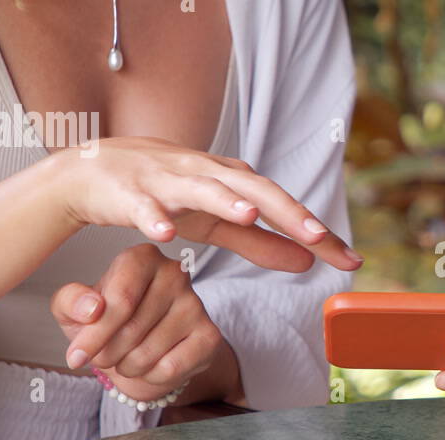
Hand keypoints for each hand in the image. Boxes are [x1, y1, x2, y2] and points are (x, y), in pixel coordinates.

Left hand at [50, 244, 238, 402]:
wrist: (143, 342)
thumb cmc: (107, 320)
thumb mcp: (75, 309)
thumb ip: (71, 302)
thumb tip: (92, 308)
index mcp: (141, 258)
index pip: (120, 300)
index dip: (94, 336)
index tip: (75, 357)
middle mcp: (175, 274)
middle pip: (131, 329)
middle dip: (106, 354)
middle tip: (102, 357)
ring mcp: (196, 304)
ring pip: (147, 354)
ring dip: (127, 367)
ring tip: (126, 359)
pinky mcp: (210, 335)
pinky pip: (170, 368)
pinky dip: (151, 376)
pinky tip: (150, 366)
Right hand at [53, 137, 362, 273]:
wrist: (92, 173)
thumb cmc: (165, 195)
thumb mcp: (217, 224)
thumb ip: (260, 243)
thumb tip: (307, 261)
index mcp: (234, 183)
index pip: (284, 208)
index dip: (317, 234)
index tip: (351, 261)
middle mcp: (208, 174)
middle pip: (254, 191)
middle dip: (287, 212)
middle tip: (319, 237)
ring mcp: (167, 180)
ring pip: (201, 188)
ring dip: (224, 201)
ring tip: (250, 216)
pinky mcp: (128, 192)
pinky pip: (142, 205)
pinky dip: (152, 216)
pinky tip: (164, 232)